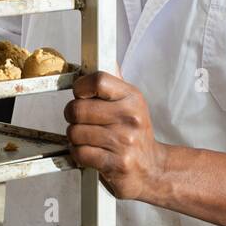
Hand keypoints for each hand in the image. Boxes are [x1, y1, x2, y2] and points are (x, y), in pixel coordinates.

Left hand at [63, 72, 169, 200]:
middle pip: (77, 109)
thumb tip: (106, 57)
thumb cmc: (135, 134)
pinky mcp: (115, 163)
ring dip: (76, 138)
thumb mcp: (131, 104)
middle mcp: (130, 118)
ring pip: (75, 133)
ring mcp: (123, 141)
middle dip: (73, 116)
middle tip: (82, 121)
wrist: (153, 169)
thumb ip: (114, 84)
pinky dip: (79, 154)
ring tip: (90, 139)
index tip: (81, 95)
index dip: (81, 88)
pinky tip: (92, 152)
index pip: (97, 81)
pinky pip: (80, 153)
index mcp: (132, 98)